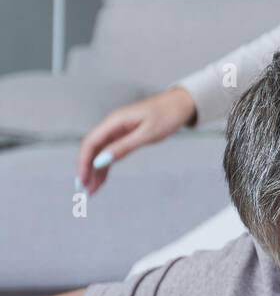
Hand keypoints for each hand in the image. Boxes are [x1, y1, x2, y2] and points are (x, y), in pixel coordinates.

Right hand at [76, 85, 196, 194]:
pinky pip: (111, 153)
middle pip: (92, 149)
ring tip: (92, 191)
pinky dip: (106, 166)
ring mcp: (118, 131)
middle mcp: (112, 125)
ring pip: (100, 153)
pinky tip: (102, 181)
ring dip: (95, 171)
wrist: (180, 104)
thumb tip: (101, 161)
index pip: (91, 143)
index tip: (82, 180)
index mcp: (115, 121)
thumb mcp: (147, 134)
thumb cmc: (167, 115)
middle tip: (83, 190)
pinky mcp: (125, 136)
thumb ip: (123, 147)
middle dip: (86, 169)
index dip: (83, 162)